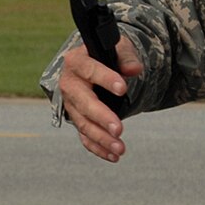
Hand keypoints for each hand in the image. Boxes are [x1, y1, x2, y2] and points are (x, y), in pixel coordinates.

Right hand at [58, 37, 142, 162]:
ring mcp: (71, 105)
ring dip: (101, 138)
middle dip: (101, 117)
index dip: (105, 79)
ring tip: (120, 149)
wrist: (93, 66)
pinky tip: (112, 156)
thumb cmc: (106, 55)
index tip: (123, 89)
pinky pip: (85, 137)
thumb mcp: (117, 48)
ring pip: (84, 124)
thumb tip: (134, 69)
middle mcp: (69, 84)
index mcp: (76, 62)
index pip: (90, 70)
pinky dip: (98, 148)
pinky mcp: (77, 120)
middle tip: (118, 129)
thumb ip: (126, 57)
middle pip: (83, 103)